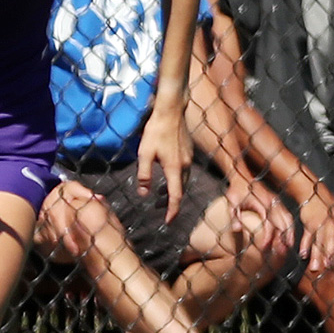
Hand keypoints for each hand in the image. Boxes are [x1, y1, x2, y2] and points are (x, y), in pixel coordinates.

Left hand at [136, 106, 192, 223]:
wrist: (171, 110)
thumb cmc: (155, 131)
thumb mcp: (144, 154)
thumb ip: (144, 175)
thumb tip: (144, 194)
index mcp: (175, 169)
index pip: (176, 196)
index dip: (172, 211)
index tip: (168, 222)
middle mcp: (186, 165)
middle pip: (181, 190)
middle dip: (171, 202)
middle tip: (159, 209)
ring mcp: (189, 157)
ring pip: (184, 181)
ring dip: (173, 190)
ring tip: (159, 195)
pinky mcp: (189, 151)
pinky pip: (185, 171)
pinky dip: (176, 179)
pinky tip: (166, 175)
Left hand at [225, 170, 293, 262]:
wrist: (242, 175)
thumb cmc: (236, 190)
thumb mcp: (231, 202)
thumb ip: (234, 216)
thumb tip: (236, 230)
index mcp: (263, 203)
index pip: (269, 224)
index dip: (267, 237)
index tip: (264, 248)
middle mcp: (273, 202)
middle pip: (282, 224)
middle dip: (282, 239)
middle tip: (281, 253)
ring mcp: (277, 201)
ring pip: (288, 220)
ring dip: (289, 234)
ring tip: (288, 248)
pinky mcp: (277, 202)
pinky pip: (287, 215)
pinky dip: (290, 227)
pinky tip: (288, 236)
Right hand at [297, 188, 333, 272]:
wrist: (312, 192)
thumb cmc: (328, 206)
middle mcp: (332, 223)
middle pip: (331, 240)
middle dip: (330, 252)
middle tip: (330, 264)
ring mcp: (320, 224)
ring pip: (318, 241)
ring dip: (317, 254)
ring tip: (316, 268)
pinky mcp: (309, 223)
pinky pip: (307, 236)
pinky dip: (305, 245)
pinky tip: (303, 254)